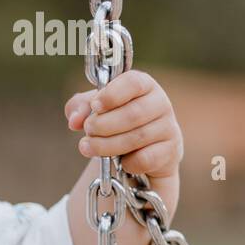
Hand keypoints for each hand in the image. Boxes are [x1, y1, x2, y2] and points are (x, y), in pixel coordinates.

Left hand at [65, 69, 182, 179]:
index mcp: (143, 86)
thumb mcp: (93, 110)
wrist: (136, 151)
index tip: (95, 106)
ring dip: (107, 145)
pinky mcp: (170, 152)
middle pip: (133, 114)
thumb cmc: (112, 122)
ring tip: (88, 147)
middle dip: (103, 125)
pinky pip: (146, 159)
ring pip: (137, 137)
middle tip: (88, 130)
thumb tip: (74, 120)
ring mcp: (168, 128)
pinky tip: (119, 162)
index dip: (112, 94)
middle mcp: (160, 104)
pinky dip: (127, 163)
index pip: (133, 82)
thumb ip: (79, 108)